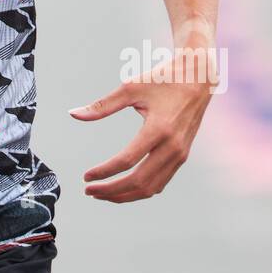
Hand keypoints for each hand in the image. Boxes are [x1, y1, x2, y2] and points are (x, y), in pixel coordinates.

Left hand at [68, 40, 218, 201]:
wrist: (198, 78)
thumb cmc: (162, 79)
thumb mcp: (130, 88)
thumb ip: (102, 105)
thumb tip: (73, 114)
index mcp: (159, 129)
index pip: (126, 160)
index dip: (104, 172)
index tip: (86, 176)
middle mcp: (172, 146)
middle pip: (139, 181)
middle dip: (112, 191)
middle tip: (89, 190)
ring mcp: (180, 154)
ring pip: (152, 187)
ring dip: (126, 195)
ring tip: (103, 193)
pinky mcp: (183, 156)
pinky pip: (161, 181)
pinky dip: (141, 189)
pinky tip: (125, 187)